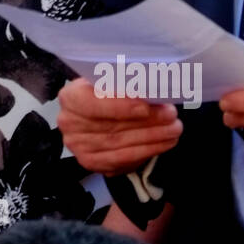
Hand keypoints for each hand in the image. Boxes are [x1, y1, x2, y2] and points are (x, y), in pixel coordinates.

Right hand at [56, 77, 182, 175]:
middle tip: (171, 116)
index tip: (145, 107)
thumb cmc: (105, 93)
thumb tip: (150, 87)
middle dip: (146, 122)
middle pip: (111, 126)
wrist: (94, 115)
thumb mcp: (108, 81)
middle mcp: (69, 123)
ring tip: (173, 129)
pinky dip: (146, 151)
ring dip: (152, 138)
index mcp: (70, 97)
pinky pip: (122, 160)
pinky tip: (164, 143)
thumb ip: (123, 84)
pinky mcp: (92, 162)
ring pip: (120, 145)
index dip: (119, 106)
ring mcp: (79, 146)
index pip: (91, 104)